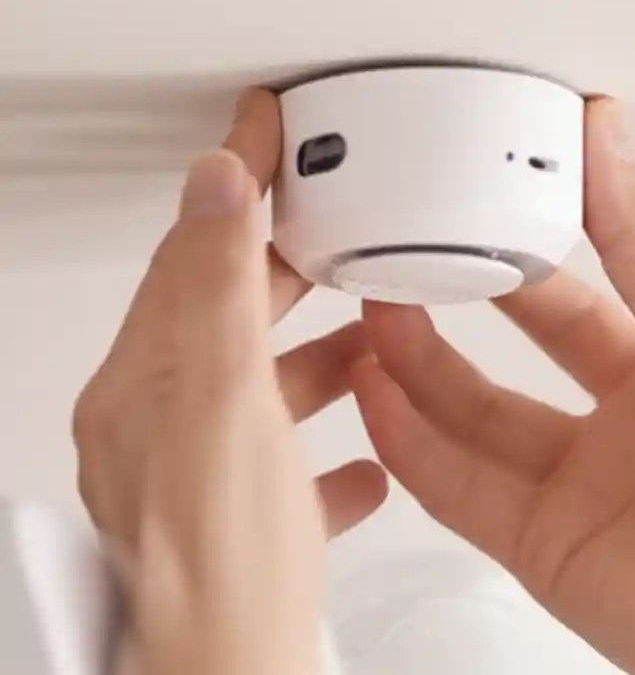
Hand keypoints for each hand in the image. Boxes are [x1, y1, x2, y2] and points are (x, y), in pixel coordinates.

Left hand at [72, 92, 387, 673]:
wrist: (234, 674)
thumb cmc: (227, 560)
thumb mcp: (228, 402)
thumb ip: (224, 291)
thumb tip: (216, 185)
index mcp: (146, 387)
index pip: (191, 255)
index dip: (237, 185)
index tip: (266, 130)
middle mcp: (162, 430)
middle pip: (233, 322)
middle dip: (292, 274)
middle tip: (337, 227)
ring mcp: (204, 481)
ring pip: (268, 395)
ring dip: (322, 362)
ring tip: (373, 339)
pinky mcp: (246, 530)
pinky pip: (290, 471)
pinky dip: (329, 452)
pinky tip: (367, 462)